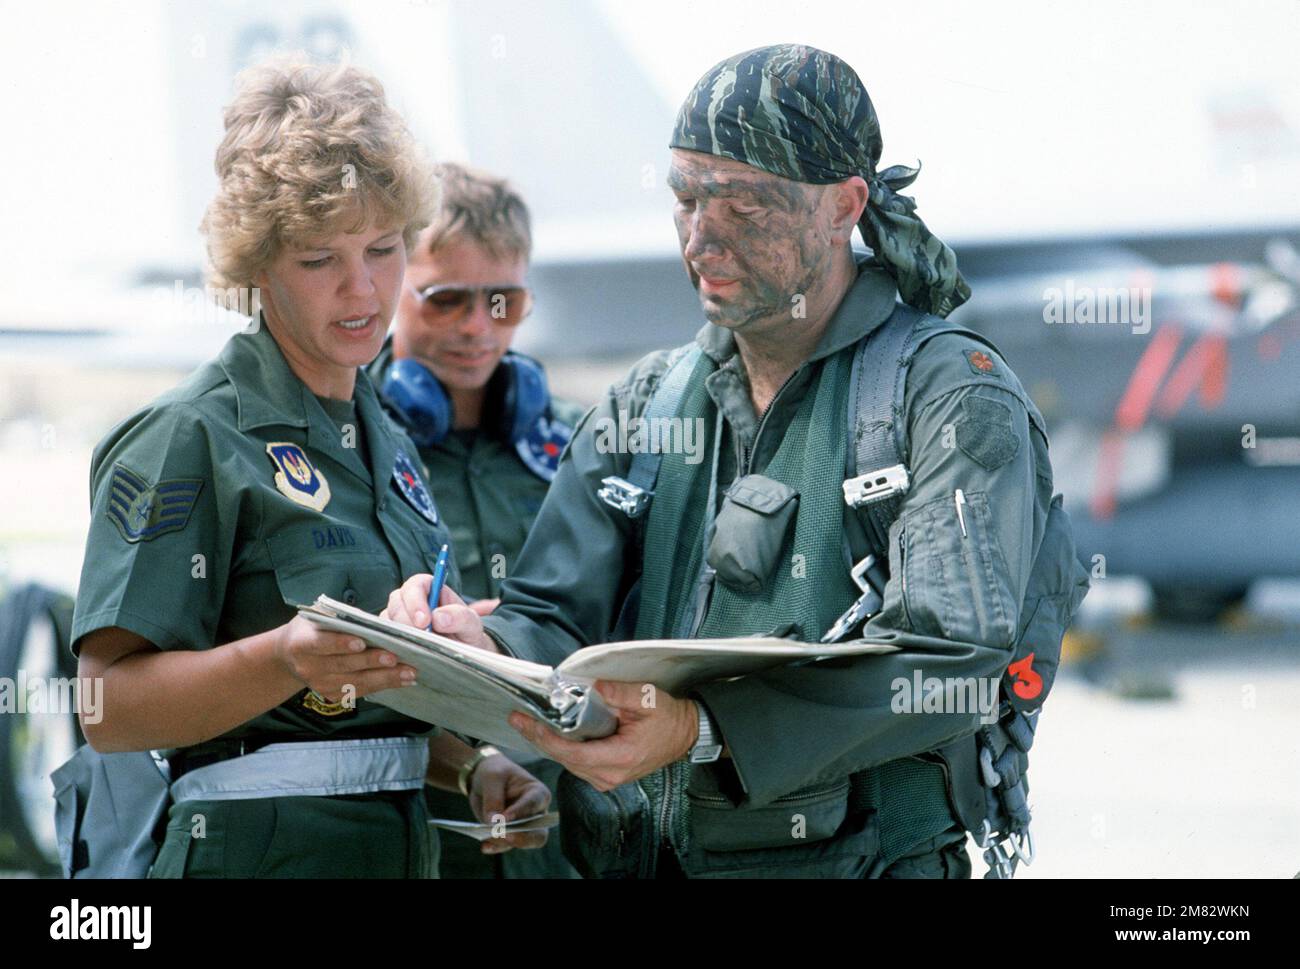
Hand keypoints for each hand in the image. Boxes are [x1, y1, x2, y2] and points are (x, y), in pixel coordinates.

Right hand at [273, 616, 415, 701]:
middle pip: (344, 666)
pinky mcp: (331, 696)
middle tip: (396, 658)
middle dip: (372, 662)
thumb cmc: (312, 629)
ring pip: (356, 682)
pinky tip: (402, 680)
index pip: (322, 644)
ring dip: (385, 678)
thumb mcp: (317, 617)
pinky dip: (383, 686)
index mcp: (302, 644)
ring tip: (409, 673)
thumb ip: (339, 619)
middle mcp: (308, 668)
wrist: (290, 656)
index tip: (362, 642)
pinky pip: (360, 692)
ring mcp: (320, 685)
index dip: (341, 644)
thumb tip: (373, 622)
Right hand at [382, 575, 498, 653]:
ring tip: (417, 649)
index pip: (416, 585)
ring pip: (387, 622)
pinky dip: (392, 648)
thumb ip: (461, 617)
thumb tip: (439, 618)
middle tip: (421, 637)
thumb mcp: (472, 625)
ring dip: (399, 636)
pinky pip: (383, 641)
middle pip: (396, 603)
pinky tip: (408, 659)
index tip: (424, 622)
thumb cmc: (466, 636)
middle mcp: (410, 602)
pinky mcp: (392, 638)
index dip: (416, 601)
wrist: (462, 658)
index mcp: (430, 590)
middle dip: (406, 620)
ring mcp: (398, 620)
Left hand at [467, 753, 551, 853]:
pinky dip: (494, 846)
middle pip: (538, 833)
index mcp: (538, 793)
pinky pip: (505, 845)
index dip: (520, 811)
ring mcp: (523, 827)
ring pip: (519, 842)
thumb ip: (493, 798)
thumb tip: (493, 822)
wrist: (485, 780)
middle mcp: (536, 813)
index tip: (505, 818)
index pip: (533, 804)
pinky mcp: (509, 834)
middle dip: (522, 837)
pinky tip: (485, 846)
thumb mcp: (492, 778)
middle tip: (506, 836)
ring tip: (487, 839)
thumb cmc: (495, 772)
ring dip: (503, 842)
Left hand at [508, 681, 698, 790]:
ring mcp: (607, 779)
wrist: (683, 734)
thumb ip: (620, 693)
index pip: (573, 753)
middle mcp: (610, 775)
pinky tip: (549, 732)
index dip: (547, 738)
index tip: (528, 723)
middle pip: (565, 759)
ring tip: (527, 723)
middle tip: (517, 719)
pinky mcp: (606, 776)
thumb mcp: (647, 699)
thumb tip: (594, 686)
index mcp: (620, 758)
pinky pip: (577, 763)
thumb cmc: (668, 718)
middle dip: (539, 738)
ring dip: (548, 744)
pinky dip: (561, 748)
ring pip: (568, 763)